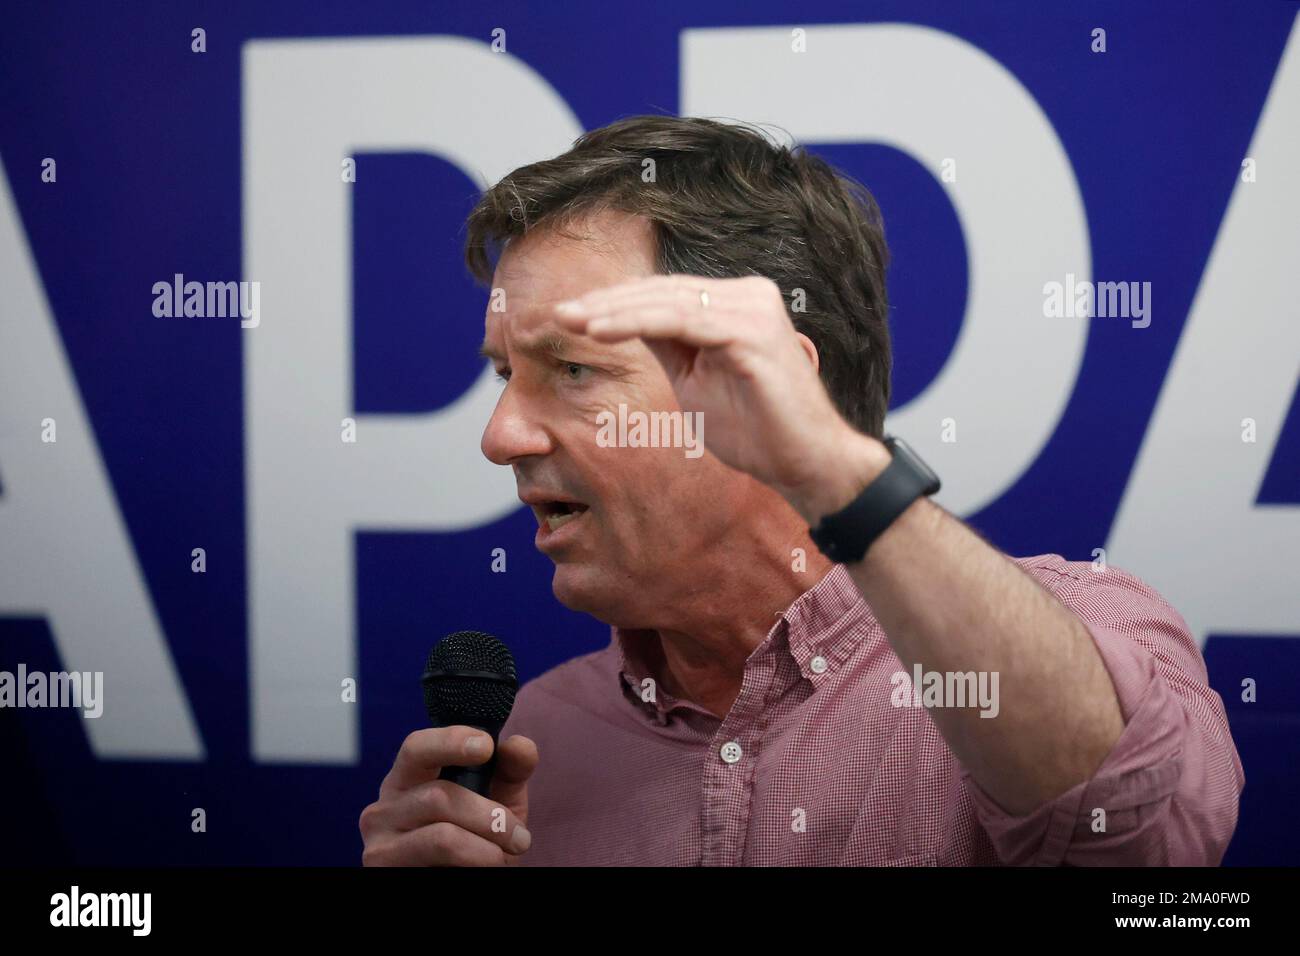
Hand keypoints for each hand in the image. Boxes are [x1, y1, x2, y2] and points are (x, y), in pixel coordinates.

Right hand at [360, 726, 538, 865]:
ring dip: (486, 848)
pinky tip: (478, 868)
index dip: (450, 741)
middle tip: (520, 837)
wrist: (460, 880)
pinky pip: (440, 863)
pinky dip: (472, 864)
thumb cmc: (475, 838)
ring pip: (443, 837)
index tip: (486, 746)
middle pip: (438, 797)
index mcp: (407, 779)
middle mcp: (384, 809)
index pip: (416, 747)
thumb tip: (519, 744)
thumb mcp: (497, 800)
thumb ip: (510, 770)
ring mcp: (381, 845)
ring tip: (504, 857)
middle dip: (490, 817)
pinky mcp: (385, 872)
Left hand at [554, 275, 886, 522]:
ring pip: (667, 301)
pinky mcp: (752, 332)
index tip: (569, 316)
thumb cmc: (756, 431)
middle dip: (606, 302)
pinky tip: (599, 332)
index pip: (665, 293)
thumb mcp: (695, 381)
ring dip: (613, 311)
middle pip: (662, 291)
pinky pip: (682, 320)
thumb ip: (668, 348)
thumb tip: (623, 324)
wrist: (805, 463)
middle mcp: (749, 295)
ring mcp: (753, 309)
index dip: (615, 303)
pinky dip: (636, 323)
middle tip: (559, 313)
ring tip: (571, 321)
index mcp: (736, 303)